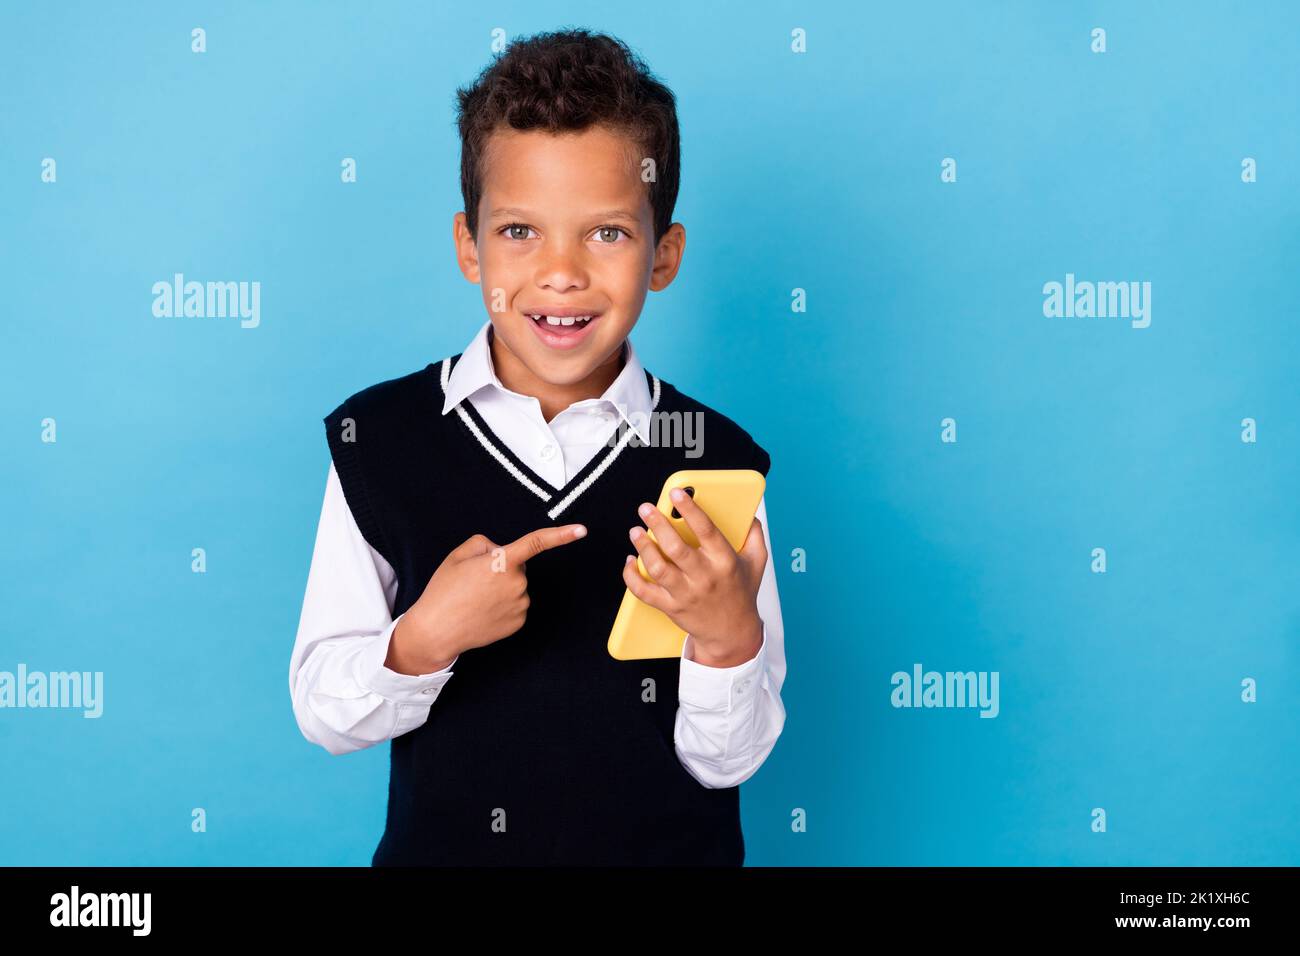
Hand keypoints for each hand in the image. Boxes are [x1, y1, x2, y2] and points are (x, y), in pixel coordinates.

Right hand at [388, 523, 586, 674]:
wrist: (436, 630)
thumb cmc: (444, 591)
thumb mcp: (458, 555)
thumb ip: (484, 544)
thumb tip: (500, 551)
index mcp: (502, 562)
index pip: (537, 542)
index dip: (562, 535)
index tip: (582, 530)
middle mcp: (517, 583)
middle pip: (518, 567)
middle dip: (501, 568)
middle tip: (474, 581)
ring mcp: (520, 605)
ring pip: (517, 587)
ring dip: (501, 589)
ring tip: (475, 598)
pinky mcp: (519, 622)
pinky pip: (516, 605)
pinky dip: (503, 606)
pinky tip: (483, 612)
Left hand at [622, 488, 765, 667]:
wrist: (732, 634)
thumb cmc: (742, 594)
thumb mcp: (757, 563)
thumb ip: (754, 536)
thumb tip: (750, 513)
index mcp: (725, 561)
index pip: (706, 530)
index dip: (690, 509)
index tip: (675, 493)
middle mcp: (704, 576)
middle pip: (676, 547)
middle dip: (658, 524)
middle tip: (646, 509)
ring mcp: (686, 593)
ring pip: (658, 568)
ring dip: (643, 547)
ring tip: (635, 531)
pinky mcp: (671, 607)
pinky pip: (645, 592)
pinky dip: (632, 577)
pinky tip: (630, 561)